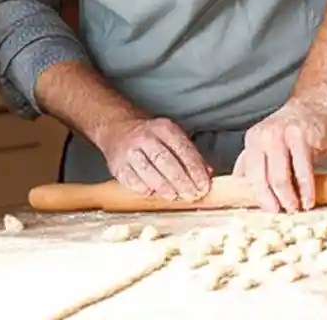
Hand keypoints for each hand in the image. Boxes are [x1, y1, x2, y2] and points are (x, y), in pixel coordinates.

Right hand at [93, 117, 212, 200]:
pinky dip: (145, 189)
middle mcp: (145, 137)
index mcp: (164, 128)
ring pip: (149, 172)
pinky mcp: (118, 166)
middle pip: (166, 161)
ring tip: (175, 197)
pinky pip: (132, 181)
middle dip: (182, 181)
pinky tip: (154, 193)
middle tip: (192, 195)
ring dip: (164, 187)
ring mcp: (129, 152)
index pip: (183, 149)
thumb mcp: (173, 137)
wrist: (117, 129)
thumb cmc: (151, 137)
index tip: (204, 186)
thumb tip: (209, 174)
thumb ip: (191, 155)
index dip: (195, 170)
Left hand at [235, 97, 326, 212]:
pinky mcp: (303, 138)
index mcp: (252, 141)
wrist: (315, 105)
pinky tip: (308, 200)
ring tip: (296, 209)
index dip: (258, 197)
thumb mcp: (265, 142)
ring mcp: (283, 137)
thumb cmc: (291, 129)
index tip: (268, 211)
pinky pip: (303, 172)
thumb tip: (240, 188)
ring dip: (289, 198)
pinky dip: (306, 190)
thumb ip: (253, 162)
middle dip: (272, 201)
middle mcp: (264, 137)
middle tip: (282, 213)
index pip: (249, 175)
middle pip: (262, 179)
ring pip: (280, 177)